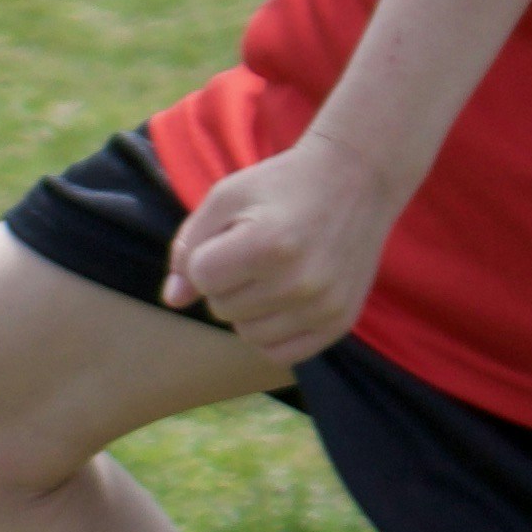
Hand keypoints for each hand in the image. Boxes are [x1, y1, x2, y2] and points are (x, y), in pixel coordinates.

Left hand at [161, 136, 395, 364]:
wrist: (358, 178)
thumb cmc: (284, 185)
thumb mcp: (227, 197)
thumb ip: (189, 246)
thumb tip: (173, 301)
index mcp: (269, 245)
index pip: (202, 277)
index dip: (208, 254)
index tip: (236, 233)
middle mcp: (300, 283)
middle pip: (221, 308)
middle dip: (228, 280)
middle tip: (259, 249)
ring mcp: (323, 306)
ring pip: (246, 333)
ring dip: (247, 308)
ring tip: (272, 272)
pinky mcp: (340, 322)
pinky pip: (280, 353)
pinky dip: (271, 333)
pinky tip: (281, 302)